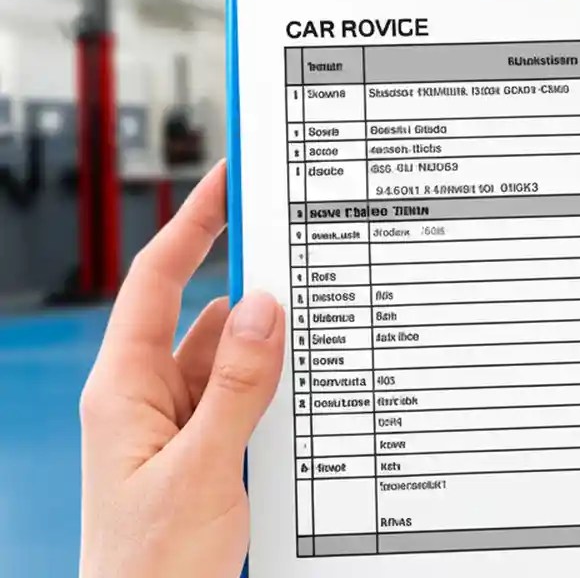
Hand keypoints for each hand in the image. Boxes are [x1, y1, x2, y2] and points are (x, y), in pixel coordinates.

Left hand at [80, 162, 284, 577]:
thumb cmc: (151, 565)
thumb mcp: (200, 468)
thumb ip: (235, 385)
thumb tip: (263, 307)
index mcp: (124, 389)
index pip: (157, 282)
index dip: (191, 224)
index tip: (225, 180)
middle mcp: (146, 397)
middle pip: (198, 313)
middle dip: (245, 277)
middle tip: (294, 241)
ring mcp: (175, 425)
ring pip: (227, 357)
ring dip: (266, 341)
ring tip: (314, 314)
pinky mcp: (203, 450)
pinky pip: (240, 396)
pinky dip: (272, 382)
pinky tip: (305, 380)